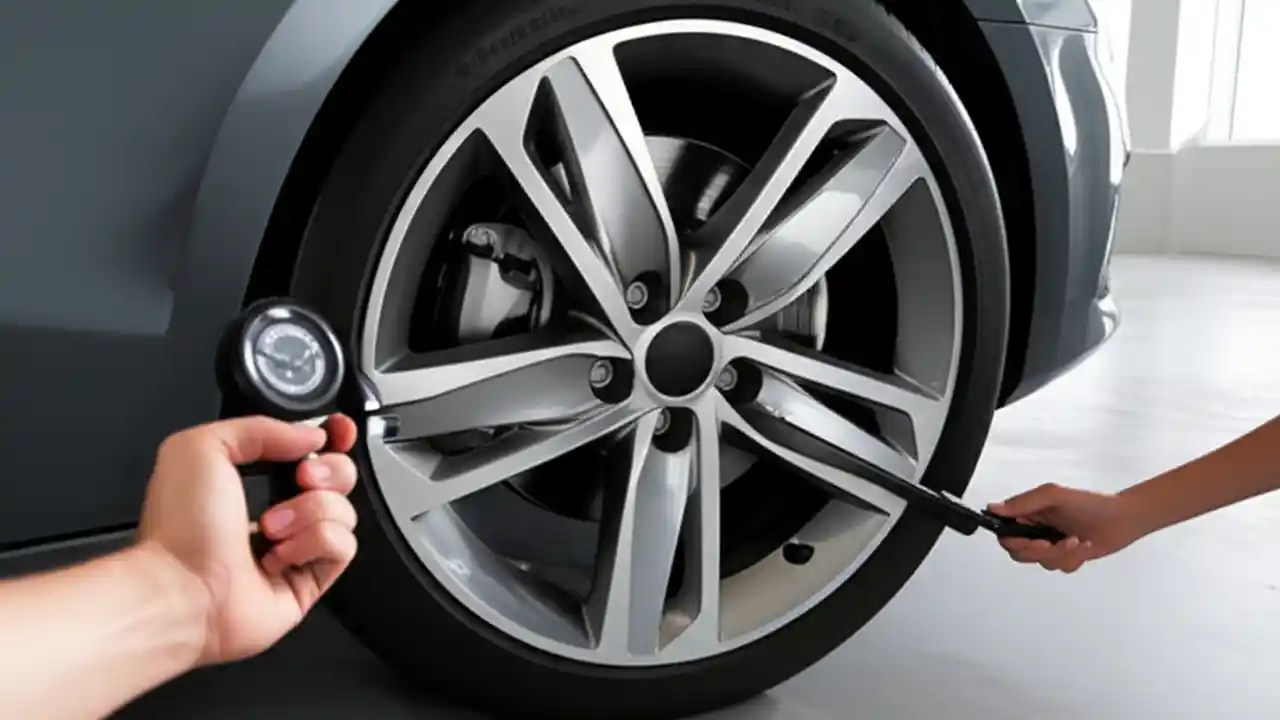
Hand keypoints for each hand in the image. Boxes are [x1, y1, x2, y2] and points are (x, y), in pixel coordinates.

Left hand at [135, 414, 358, 664]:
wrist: (181, 590)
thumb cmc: (180, 528)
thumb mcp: (202, 447)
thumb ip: (261, 428)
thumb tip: (311, 435)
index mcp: (252, 476)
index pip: (309, 448)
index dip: (333, 435)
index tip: (338, 431)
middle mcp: (278, 509)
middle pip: (339, 475)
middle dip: (329, 469)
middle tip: (301, 477)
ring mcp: (297, 546)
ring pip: (344, 509)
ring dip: (311, 511)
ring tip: (271, 528)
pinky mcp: (311, 579)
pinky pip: (344, 545)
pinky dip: (314, 543)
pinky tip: (279, 556)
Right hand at [988, 483, 1145, 572]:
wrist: (1124, 519)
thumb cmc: (1093, 503)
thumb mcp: (1054, 495)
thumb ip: (1023, 502)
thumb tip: (995, 508)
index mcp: (1029, 512)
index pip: (1004, 530)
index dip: (1012, 539)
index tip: (1029, 538)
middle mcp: (1037, 528)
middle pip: (1019, 552)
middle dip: (1038, 550)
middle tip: (1051, 542)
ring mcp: (1052, 543)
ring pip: (1041, 562)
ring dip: (1061, 554)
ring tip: (1075, 540)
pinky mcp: (1066, 555)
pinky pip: (1060, 567)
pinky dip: (1074, 559)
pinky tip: (1083, 545)